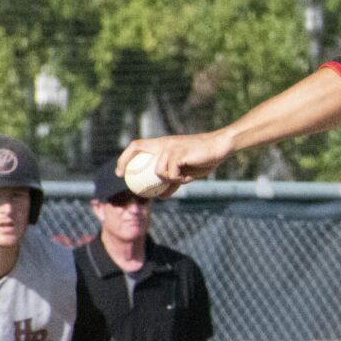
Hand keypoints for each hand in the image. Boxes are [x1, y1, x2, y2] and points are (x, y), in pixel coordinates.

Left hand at [116, 132, 232, 193]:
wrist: (220, 147)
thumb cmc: (204, 158)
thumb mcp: (186, 174)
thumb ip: (172, 183)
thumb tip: (161, 196)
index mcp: (163, 145)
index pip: (138, 146)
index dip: (125, 158)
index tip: (120, 171)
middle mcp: (164, 143)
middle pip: (137, 147)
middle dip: (124, 161)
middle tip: (121, 175)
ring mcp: (171, 146)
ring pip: (158, 170)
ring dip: (168, 179)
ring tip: (182, 179)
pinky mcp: (179, 152)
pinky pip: (171, 173)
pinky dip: (178, 179)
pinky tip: (187, 176)